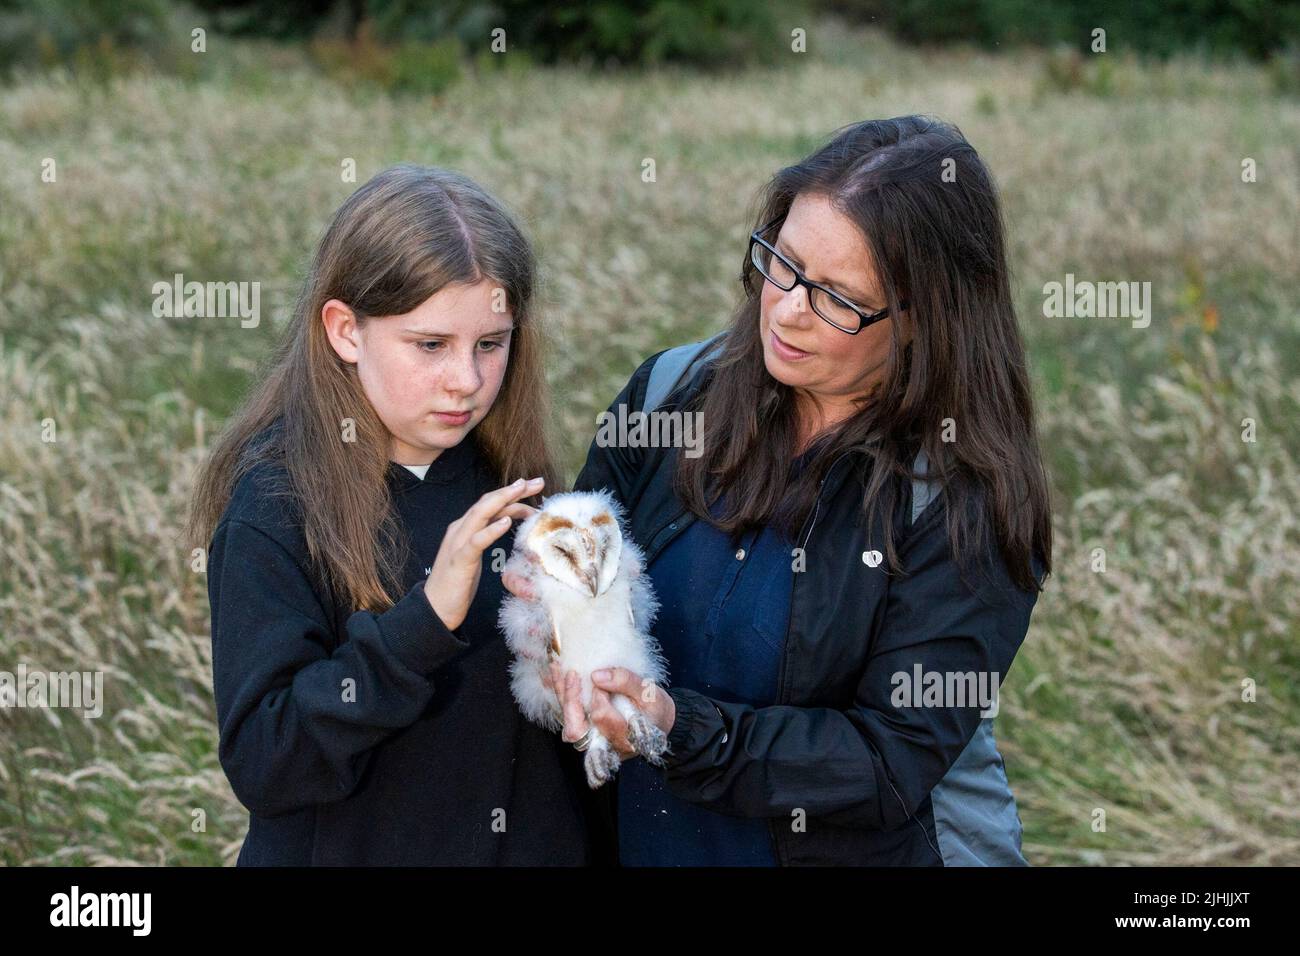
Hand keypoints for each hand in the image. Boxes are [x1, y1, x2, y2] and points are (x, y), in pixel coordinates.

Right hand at [424, 477, 541, 630]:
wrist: (435, 608)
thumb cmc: (457, 583)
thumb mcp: (474, 555)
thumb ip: (485, 538)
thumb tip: (504, 524)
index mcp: (464, 528)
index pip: (490, 504)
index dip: (511, 494)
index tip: (533, 488)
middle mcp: (460, 529)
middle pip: (488, 502)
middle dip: (512, 490)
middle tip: (537, 481)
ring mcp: (458, 543)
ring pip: (480, 514)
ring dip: (503, 500)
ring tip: (522, 490)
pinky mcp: (459, 560)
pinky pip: (476, 541)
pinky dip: (491, 529)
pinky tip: (506, 522)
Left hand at [550, 665, 674, 758]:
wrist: (659, 721)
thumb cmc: (656, 709)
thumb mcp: (650, 693)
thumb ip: (626, 682)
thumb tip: (597, 675)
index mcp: (625, 737)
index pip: (602, 717)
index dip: (599, 695)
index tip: (601, 676)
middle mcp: (605, 745)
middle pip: (576, 729)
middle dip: (570, 699)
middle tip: (571, 673)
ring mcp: (594, 742)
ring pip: (569, 725)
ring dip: (561, 696)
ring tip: (557, 668)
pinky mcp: (587, 734)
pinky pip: (569, 718)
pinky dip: (562, 696)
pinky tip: (556, 675)